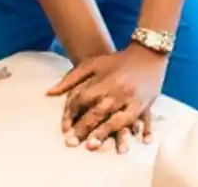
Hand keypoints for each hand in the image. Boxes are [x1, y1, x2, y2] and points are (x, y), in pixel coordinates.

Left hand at [47, 45, 168, 152]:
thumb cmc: (117, 60)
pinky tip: (140, 140)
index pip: (83, 99)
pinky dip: (144, 129)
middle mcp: (119, 91)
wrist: (148, 52)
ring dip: (106, 133)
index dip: (71, 113)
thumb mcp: (94, 64)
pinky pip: (144, 118)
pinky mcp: (147, 103)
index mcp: (105, 81)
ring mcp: (134, 99)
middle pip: (98, 112)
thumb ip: (71, 78)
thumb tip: (49, 93)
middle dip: (84, 128)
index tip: (64, 127)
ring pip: (118, 119)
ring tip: (93, 145)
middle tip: (71, 143)